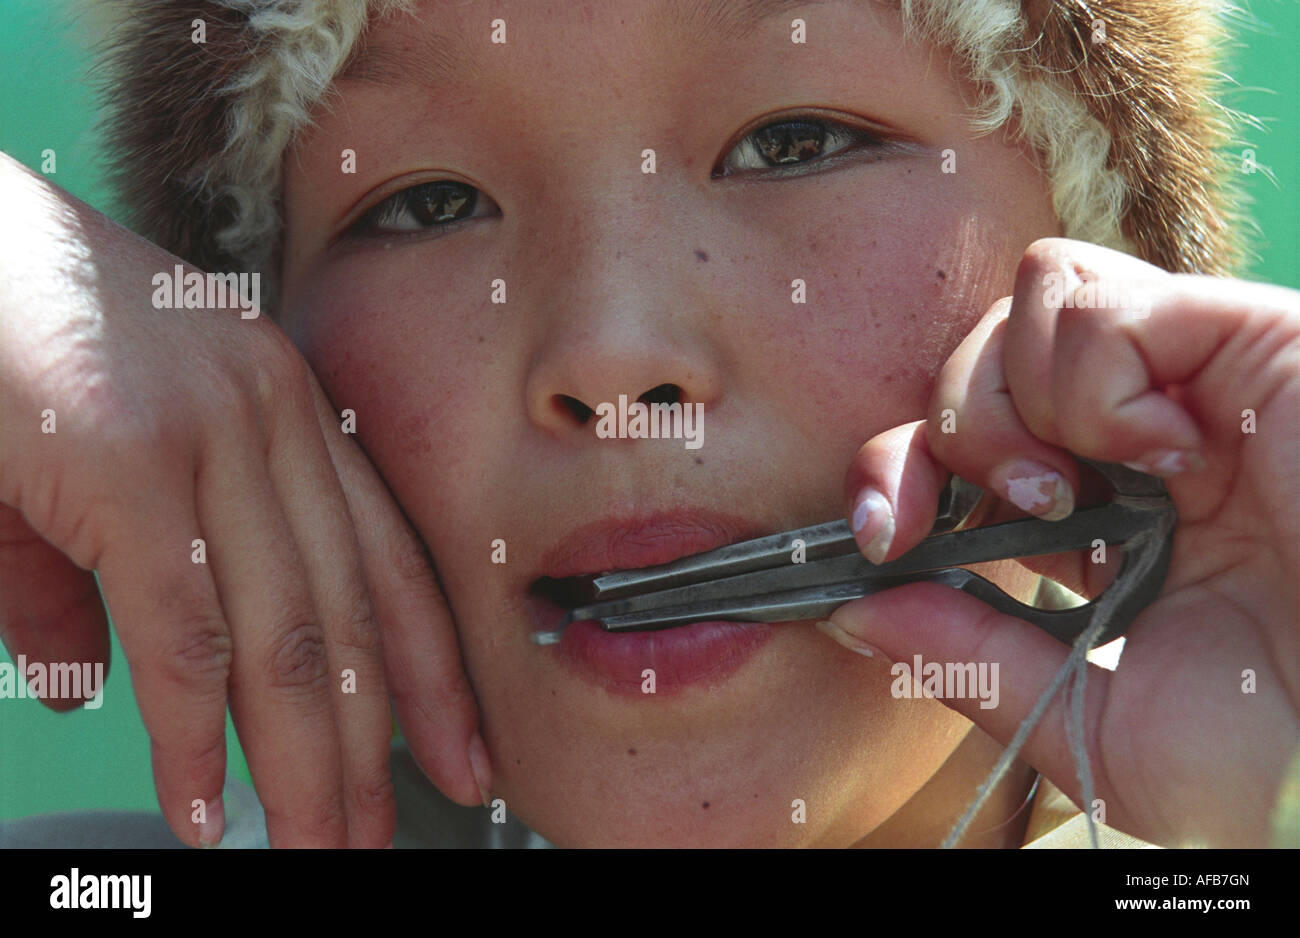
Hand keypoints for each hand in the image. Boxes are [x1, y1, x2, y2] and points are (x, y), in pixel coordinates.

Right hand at [0, 153, 488, 846]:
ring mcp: (211, 435)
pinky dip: (196, 738)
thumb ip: (100, 579)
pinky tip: (202, 808)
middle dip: (374, 742)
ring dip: (304, 763)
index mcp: (288, 409)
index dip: (432, 670)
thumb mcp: (90, 464)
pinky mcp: (130, 464)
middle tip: (381, 834)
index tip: (460, 751)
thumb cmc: (12, 340)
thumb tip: (92, 683)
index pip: (388, 560)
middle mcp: (274, 416)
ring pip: (286, 636)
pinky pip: (185, 632)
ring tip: (316, 846)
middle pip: (351, 613)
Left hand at [821, 238, 1298, 847]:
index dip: (893, 471)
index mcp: (1097, 511)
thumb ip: (973, 660)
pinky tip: (1168, 456)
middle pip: (976, 357)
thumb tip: (854, 613)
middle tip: (1013, 516)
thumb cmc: (1273, 732)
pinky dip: (1097, 385)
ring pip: (1028, 302)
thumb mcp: (1095, 723)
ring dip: (1018, 408)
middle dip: (948, 436)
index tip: (879, 541)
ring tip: (1088, 493)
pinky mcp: (1234, 336)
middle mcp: (1130, 434)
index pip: (954, 439)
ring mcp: (1182, 379)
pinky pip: (1095, 305)